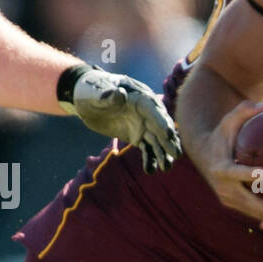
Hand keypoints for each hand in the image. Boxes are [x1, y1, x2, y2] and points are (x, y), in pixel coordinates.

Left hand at [58, 65, 181, 172]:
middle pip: (160, 127)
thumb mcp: (95, 92)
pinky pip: (147, 149)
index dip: (161, 121)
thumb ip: (108, 96)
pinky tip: (151, 171)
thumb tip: (120, 93)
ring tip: (166, 168)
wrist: (87, 99)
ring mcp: (143, 125)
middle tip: (175, 154)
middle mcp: (146, 113)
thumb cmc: (91, 90)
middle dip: (168, 140)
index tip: (169, 134)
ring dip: (162, 154)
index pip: (153, 110)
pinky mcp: (137, 136)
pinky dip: (150, 159)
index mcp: (139, 98)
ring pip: (156, 141)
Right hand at [190, 98, 262, 221]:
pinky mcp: (235, 206)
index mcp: (221, 169)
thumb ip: (245, 111)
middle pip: (251, 203)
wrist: (205, 155)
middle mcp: (224, 189)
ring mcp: (229, 200)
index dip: (250, 175)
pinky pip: (256, 214)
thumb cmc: (222, 135)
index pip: (235, 174)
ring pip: (256, 213)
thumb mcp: (229, 121)